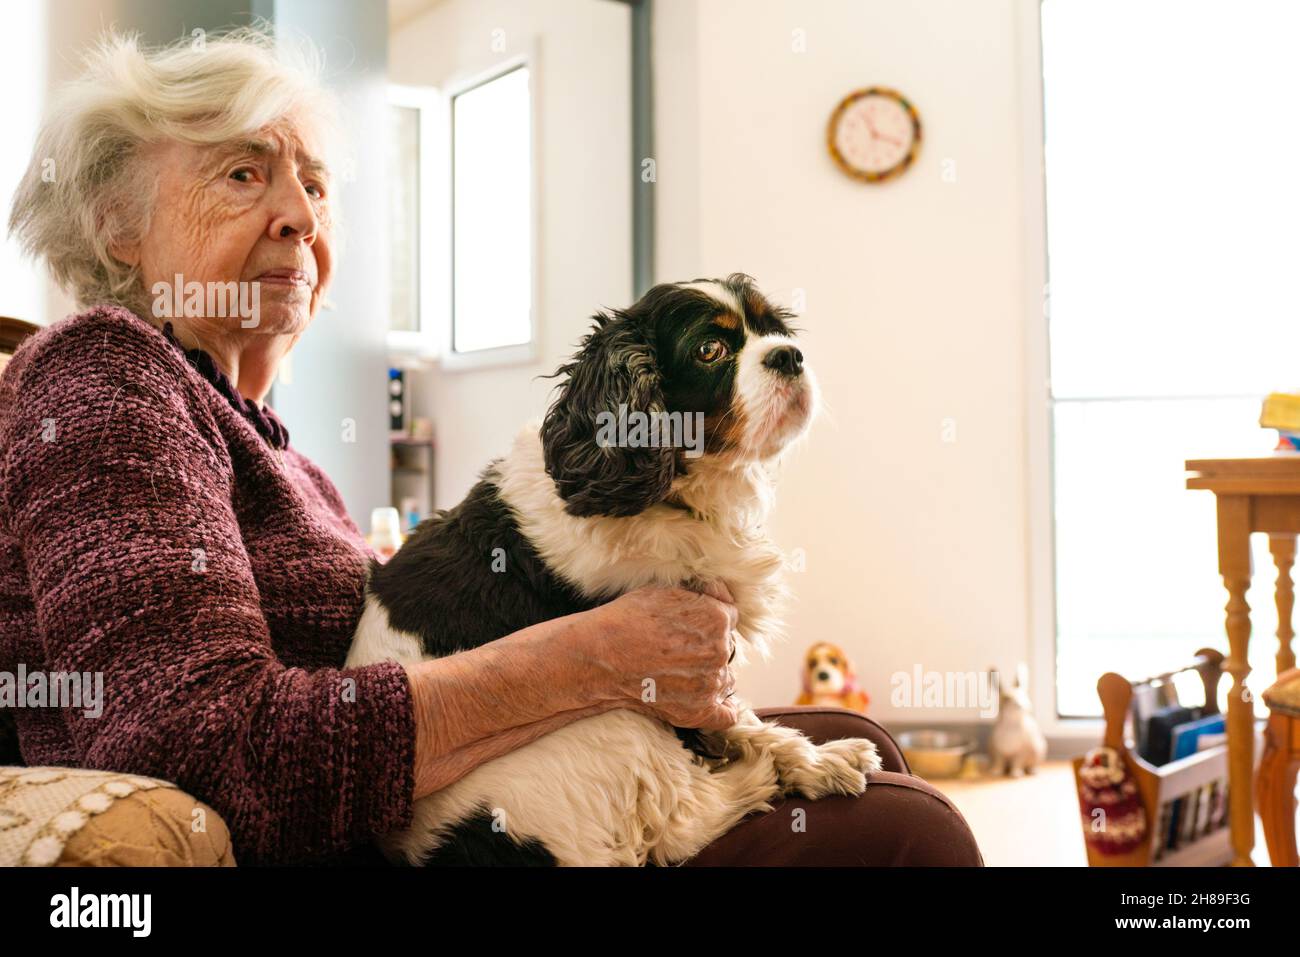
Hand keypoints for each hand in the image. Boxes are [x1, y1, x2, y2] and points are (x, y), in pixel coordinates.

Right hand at [581, 584, 739, 731]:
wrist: (601, 657)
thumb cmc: (627, 620)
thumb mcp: (665, 591)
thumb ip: (704, 593)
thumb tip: (723, 594)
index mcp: (717, 618)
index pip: (728, 620)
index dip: (709, 623)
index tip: (691, 629)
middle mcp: (720, 650)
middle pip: (726, 649)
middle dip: (708, 649)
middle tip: (679, 652)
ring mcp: (711, 682)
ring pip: (725, 679)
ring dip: (710, 677)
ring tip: (681, 676)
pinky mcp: (700, 710)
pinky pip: (726, 714)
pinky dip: (721, 710)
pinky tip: (708, 703)